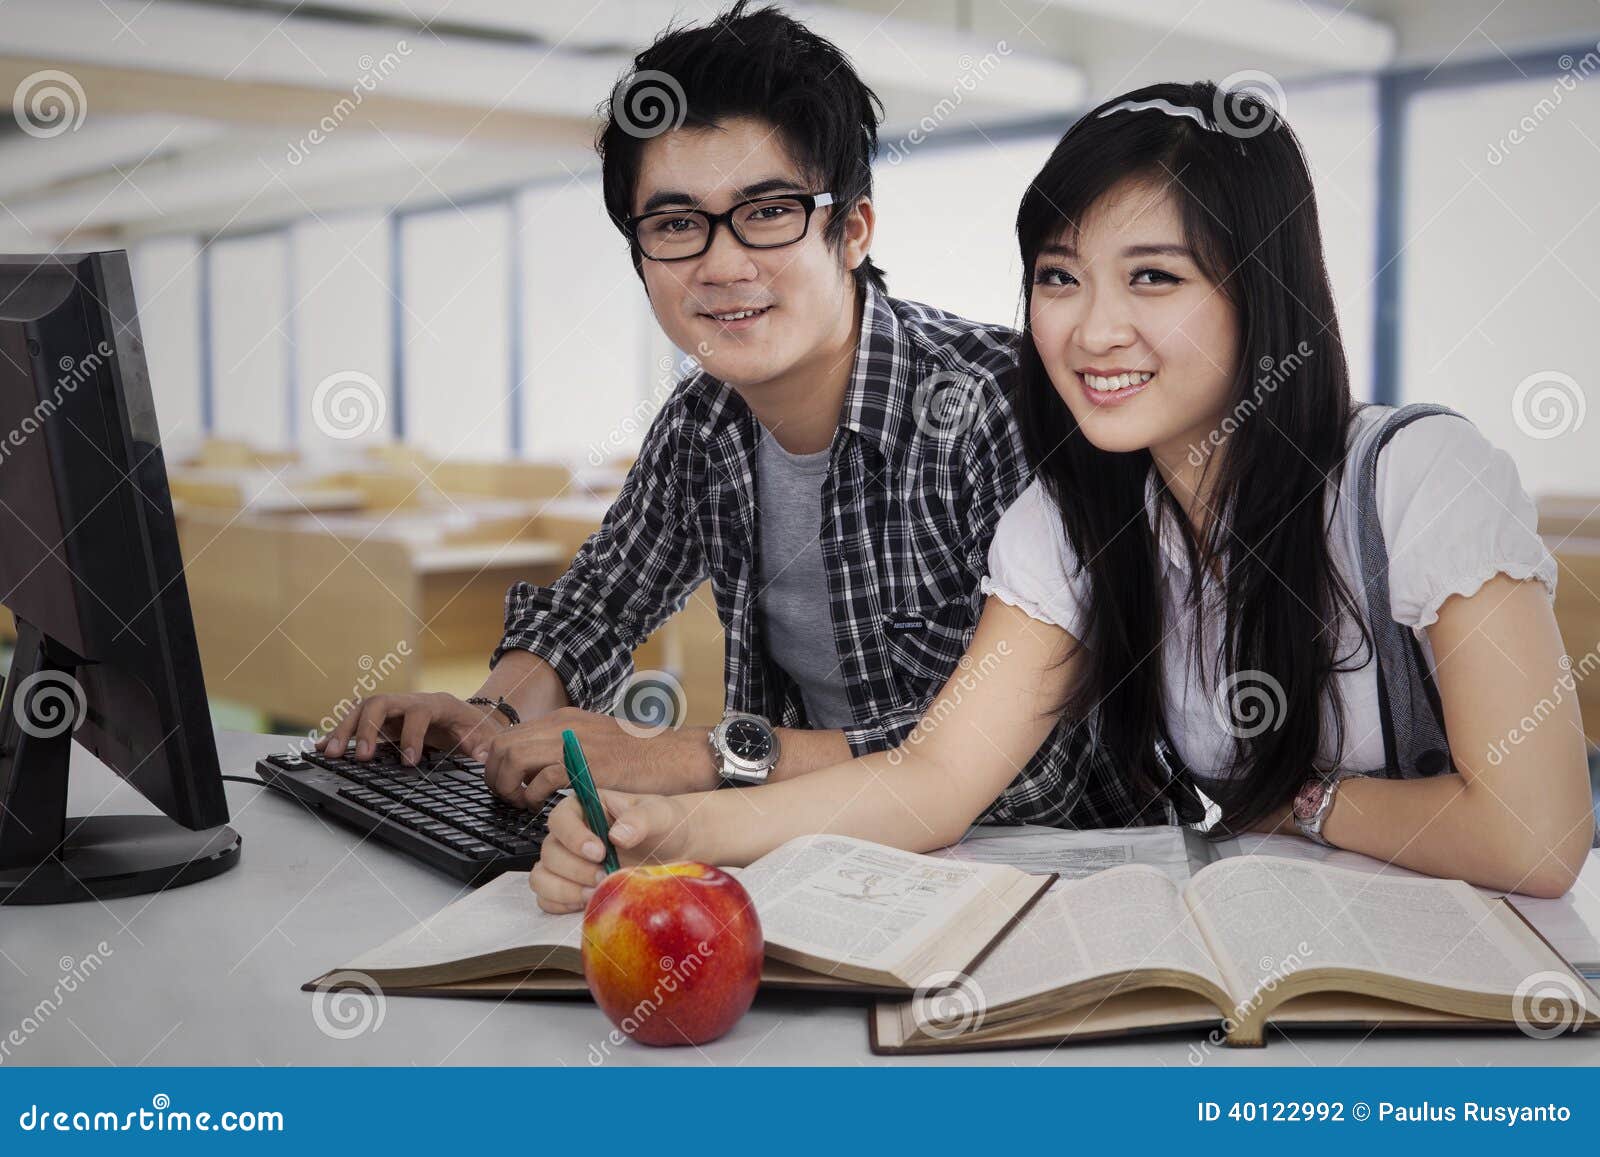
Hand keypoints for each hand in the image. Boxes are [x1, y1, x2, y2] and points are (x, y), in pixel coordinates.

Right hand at [317, 691, 509, 765]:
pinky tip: (322, 747)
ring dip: (345, 730)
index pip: (417, 712)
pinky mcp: (381, 720)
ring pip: (362, 710)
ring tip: (330, 753)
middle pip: (381, 702)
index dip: (411, 735)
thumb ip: (484, 747)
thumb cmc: (474, 727)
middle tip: (361, 756)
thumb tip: (486, 757)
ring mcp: (392, 709)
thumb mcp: (484, 735)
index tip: (408, 761)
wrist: (467, 715)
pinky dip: (339, 733)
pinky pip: (355, 721)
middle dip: (368, 728)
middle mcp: (408, 701)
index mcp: (435, 704)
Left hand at [482, 706, 716, 808]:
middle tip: (507, 796)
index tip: (500, 782)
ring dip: (509, 785)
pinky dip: (533, 795)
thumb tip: (533, 769)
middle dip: (495, 775)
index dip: (496, 762)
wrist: (676, 757)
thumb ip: (564, 751)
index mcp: (564, 719)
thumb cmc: (640, 759)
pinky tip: (542, 806)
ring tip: (522, 803)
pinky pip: (541, 778)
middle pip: (502, 744)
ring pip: (513, 756)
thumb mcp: (594, 745)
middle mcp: (564, 725)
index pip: (509, 734)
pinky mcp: (586, 764)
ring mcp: (574, 742)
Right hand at [530, 790, 690, 912]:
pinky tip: (588, 902)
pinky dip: (561, 904)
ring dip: (564, 890)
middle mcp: (571, 834)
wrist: (676, 851)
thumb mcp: (660, 815)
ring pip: (542, 876)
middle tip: (605, 876)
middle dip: (575, 869)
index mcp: (586, 808)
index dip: (573, 837)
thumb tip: (617, 834)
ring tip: (596, 894)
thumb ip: (640, 819)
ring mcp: (569, 862)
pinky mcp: (570, 887)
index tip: (599, 852)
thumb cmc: (664, 825)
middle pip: (550, 851)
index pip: (560, 818)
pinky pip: (547, 899)